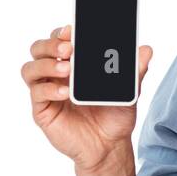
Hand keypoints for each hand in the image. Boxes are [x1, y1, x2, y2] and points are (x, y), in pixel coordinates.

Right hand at [22, 23, 153, 171]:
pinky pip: (37, 94)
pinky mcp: (42, 110)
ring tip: (67, 69)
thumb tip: (147, 50)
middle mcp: (55, 74)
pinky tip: (66, 93)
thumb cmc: (115, 115)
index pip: (58, 40)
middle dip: (50, 44)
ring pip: (30, 68)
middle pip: (38, 49)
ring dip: (47, 64)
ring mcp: (47, 91)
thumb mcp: (128, 91)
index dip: (61, 32)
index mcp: (73, 64)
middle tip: (68, 48)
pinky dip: (50, 90)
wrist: (110, 146)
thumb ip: (135, 71)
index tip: (72, 29)